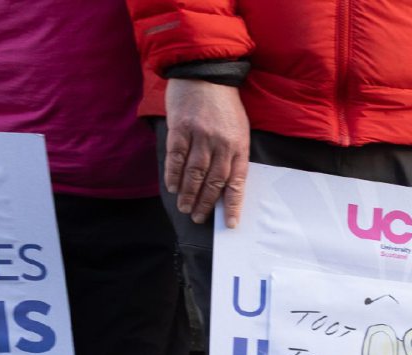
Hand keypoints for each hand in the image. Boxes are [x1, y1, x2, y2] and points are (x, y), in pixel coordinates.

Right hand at [164, 79, 250, 227]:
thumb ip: (234, 153)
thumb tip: (226, 181)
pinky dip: (173, 174)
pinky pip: (176, 156)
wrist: (205, 73)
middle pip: (213, 182)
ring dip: (188, 193)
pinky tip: (171, 186)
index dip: (232, 205)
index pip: (237, 182)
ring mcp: (200, 136)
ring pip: (194, 173)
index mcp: (239, 146)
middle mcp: (221, 144)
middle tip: (196, 217)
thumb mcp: (240, 128)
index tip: (230, 224)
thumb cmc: (224, 103)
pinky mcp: (181, 127)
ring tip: (184, 207)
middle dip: (205, 203)